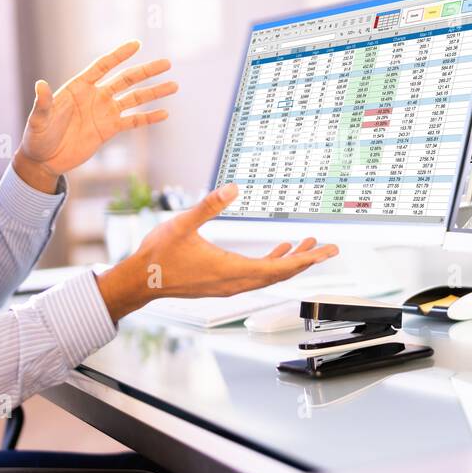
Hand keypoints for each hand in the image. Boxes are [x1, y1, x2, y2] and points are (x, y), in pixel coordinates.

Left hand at [15, 41, 177, 191]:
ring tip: (174, 85)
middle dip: (146, 71)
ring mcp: (104, 112)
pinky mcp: (109, 129)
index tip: (136, 45)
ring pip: (134, 98)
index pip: (102, 66)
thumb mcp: (38, 120)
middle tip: (167, 63)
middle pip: (125, 79)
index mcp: (79, 87)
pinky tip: (164, 113)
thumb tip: (40, 85)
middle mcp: (95, 96)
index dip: (119, 56)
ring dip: (154, 92)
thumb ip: (43, 103)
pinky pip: (133, 121)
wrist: (44, 159)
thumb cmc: (37, 137)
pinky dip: (148, 117)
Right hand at [96, 183, 338, 319]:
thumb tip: (233, 187)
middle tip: (330, 248)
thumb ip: (209, 205)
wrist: (141, 281)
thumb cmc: (159, 255)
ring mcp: (230, 285)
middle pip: (281, 273)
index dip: (306, 259)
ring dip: (291, 260)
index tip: (326, 251)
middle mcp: (236, 282)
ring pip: (271, 275)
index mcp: (232, 270)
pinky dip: (273, 262)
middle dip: (306, 259)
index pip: (280, 268)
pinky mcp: (223, 284)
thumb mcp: (183, 224)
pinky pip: (258, 274)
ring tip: (308, 245)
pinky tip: (278, 250)